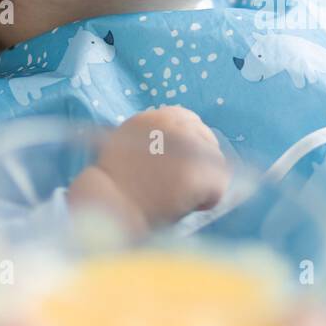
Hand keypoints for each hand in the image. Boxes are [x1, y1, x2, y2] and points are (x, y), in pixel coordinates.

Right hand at [68, 107, 228, 229]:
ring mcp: (188, 148)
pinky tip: (194, 207)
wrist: (107, 208)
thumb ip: (154, 141)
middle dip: (201, 161)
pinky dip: (210, 199)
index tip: (184, 162)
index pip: (189, 121)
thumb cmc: (114, 186)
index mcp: (154, 117)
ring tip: (186, 198)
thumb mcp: (129, 145)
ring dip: (206, 180)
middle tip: (187, 185)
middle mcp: (173, 126)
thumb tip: (180, 152)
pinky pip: (219, 185)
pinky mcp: (198, 173)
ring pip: (216, 162)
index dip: (191, 143)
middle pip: (207, 138)